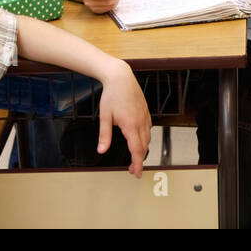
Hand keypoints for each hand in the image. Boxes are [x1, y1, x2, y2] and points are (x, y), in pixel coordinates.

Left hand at [96, 61, 151, 177]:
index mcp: (131, 125)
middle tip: (132, 169)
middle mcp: (141, 122)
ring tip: (135, 157)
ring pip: (148, 138)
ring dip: (142, 150)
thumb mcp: (105, 116)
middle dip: (139, 160)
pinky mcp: (146, 112)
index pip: (137, 150)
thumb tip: (101, 150)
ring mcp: (145, 116)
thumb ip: (105, 135)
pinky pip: (148, 129)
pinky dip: (145, 139)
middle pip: (144, 146)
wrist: (120, 77)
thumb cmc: (112, 95)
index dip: (137, 164)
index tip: (136, 173)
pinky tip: (139, 140)